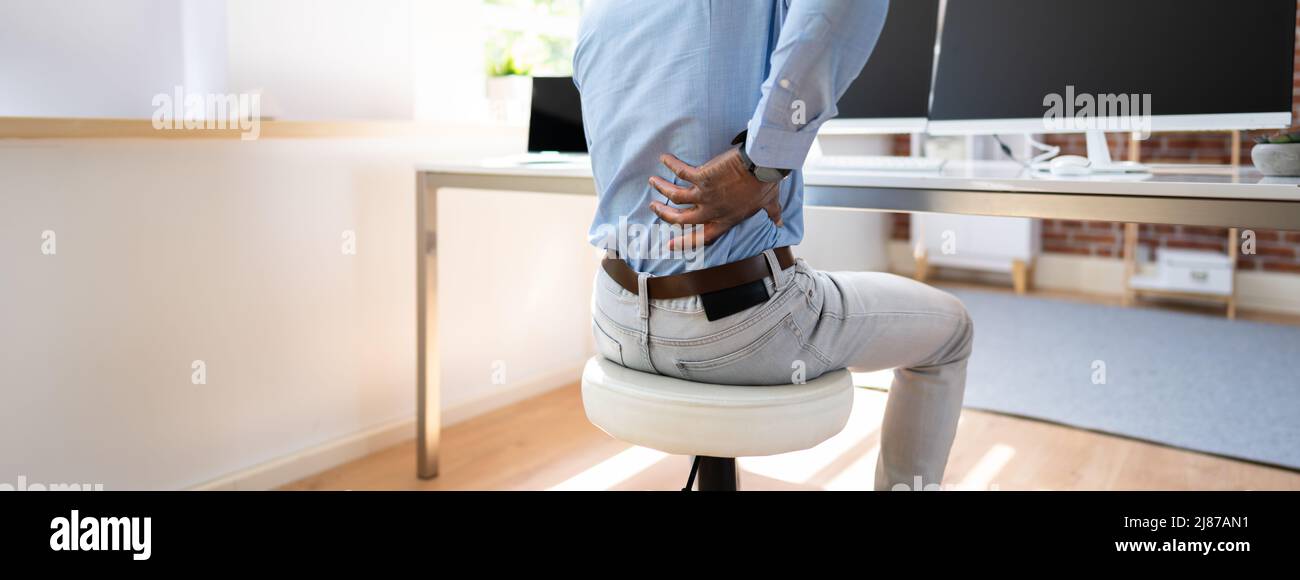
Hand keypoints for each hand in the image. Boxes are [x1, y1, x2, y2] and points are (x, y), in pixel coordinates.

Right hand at [648, 148, 782, 250]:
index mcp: (726, 220)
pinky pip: (681, 172)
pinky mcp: (703, 176)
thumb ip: (772, 214)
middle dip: (664, 214)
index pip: (702, 237)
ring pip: (675, 196)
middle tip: (654, 206)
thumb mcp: (770, 204)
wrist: (763, 166)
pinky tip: (665, 158)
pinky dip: (671, 164)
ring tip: (653, 181)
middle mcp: (712, 211)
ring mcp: (705, 194)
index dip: (685, 242)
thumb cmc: (766, 184)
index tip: (670, 245)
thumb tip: (780, 223)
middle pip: (680, 218)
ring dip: (662, 188)